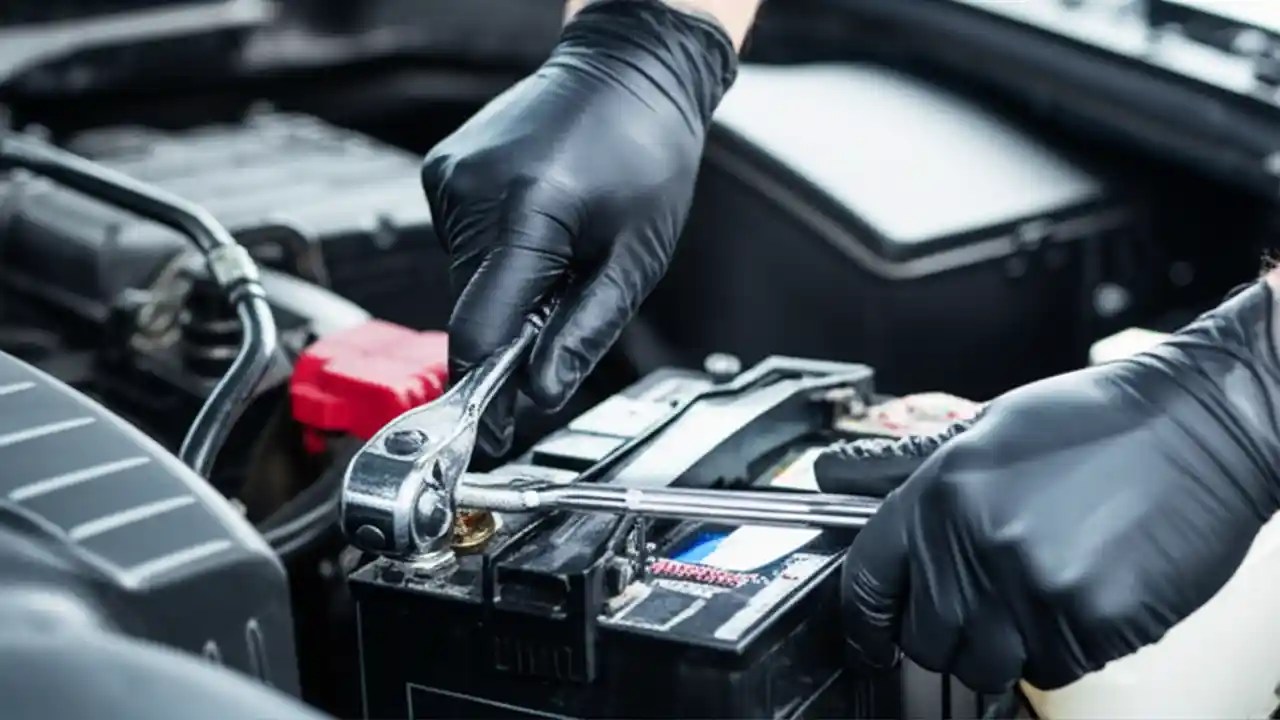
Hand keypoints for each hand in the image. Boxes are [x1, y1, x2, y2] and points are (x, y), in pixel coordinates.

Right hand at [422, 0, 737, 453]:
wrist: (627, 71)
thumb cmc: (645, 154)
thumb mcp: (635, 258)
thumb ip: (583, 332)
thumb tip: (539, 394)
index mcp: (524, 213)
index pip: (480, 332)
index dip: (486, 394)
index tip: (491, 434)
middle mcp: (471, 192)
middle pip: (472, 309)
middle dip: (512, 332)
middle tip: (565, 304)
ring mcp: (449, 177)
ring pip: (465, 280)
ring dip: (506, 289)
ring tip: (563, 247)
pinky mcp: (442, 170)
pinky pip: (461, 244)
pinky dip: (495, 254)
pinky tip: (539, 223)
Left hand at [817, 281, 1279, 692]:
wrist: (1201, 425)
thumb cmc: (1097, 422)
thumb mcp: (984, 428)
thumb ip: (899, 464)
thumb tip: (828, 471)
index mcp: (940, 492)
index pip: (867, 579)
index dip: (862, 619)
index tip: (869, 636)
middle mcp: (975, 544)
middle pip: (923, 637)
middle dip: (943, 632)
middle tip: (978, 605)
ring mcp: (1032, 588)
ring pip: (984, 665)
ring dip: (1002, 646)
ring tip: (1034, 594)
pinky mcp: (1088, 622)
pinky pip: (1052, 669)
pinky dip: (1061, 647)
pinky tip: (1080, 595)